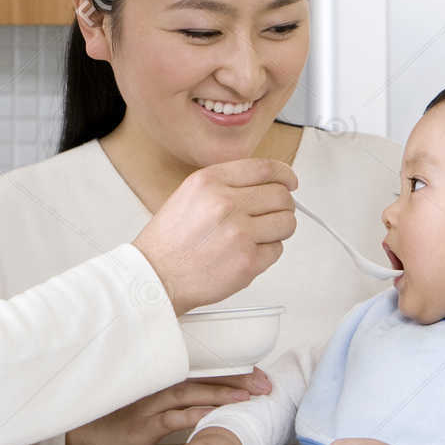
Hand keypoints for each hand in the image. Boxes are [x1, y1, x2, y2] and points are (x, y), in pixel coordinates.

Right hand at [66, 369, 269, 444]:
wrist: (90, 428)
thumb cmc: (121, 413)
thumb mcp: (151, 399)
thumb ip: (177, 395)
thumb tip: (207, 396)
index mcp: (165, 378)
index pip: (205, 371)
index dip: (233, 371)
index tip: (259, 374)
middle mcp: (161, 386)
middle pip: (204, 379)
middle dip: (236, 379)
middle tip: (264, 383)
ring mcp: (153, 404)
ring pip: (192, 395)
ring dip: (220, 394)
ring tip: (247, 396)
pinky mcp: (146, 423)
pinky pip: (174, 417)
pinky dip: (195, 414)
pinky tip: (212, 415)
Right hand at [132, 158, 297, 314]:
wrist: (155, 276)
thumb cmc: (168, 241)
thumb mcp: (189, 195)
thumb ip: (225, 185)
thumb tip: (264, 184)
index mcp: (210, 182)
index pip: (266, 168)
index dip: (285, 175)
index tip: (289, 182)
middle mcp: (225, 203)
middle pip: (281, 196)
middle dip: (283, 206)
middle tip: (273, 215)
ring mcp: (239, 233)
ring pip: (286, 222)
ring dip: (279, 229)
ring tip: (258, 236)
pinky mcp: (248, 261)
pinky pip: (278, 250)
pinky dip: (267, 252)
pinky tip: (245, 253)